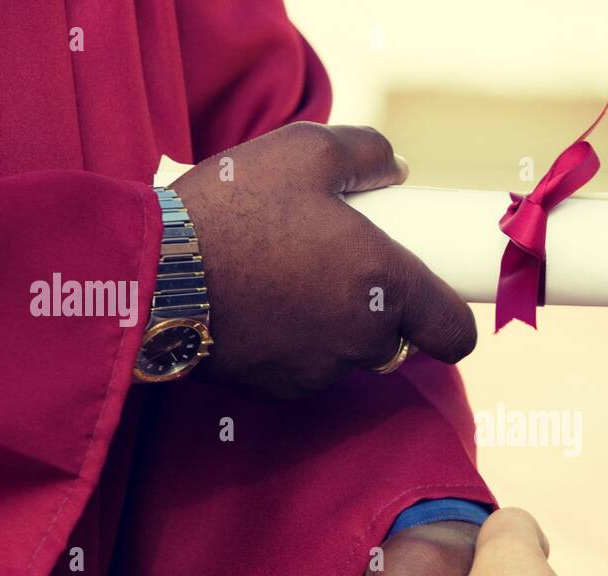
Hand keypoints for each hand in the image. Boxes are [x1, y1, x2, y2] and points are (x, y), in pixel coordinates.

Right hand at [171, 123, 475, 397]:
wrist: (152, 275)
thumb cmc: (233, 210)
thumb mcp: (303, 151)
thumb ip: (365, 154)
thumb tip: (397, 169)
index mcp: (386, 284)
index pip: (455, 333)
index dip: (450, 320)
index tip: (431, 296)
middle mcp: (363, 339)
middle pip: (398, 339)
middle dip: (379, 308)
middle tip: (337, 265)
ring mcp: (321, 372)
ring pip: (349, 354)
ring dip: (334, 326)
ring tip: (285, 279)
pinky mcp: (279, 391)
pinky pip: (305, 369)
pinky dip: (294, 345)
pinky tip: (257, 307)